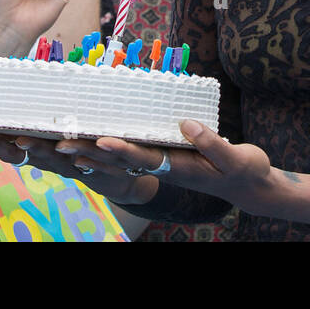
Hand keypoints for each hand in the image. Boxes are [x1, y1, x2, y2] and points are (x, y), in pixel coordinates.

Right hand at [0, 130, 152, 204]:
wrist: (130, 177)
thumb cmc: (96, 150)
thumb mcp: (71, 132)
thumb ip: (54, 117)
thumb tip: (35, 86)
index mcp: (51, 152)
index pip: (19, 149)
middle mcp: (63, 164)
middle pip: (34, 155)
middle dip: (12, 144)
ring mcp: (85, 168)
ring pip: (63, 161)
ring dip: (44, 151)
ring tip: (25, 140)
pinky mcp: (111, 170)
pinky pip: (101, 164)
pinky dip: (92, 158)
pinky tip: (86, 152)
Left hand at [49, 121, 284, 216]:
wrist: (248, 185)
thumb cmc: (244, 172)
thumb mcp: (235, 159)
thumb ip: (211, 143)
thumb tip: (186, 123)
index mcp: (179, 168)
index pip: (143, 159)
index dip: (121, 150)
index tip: (100, 141)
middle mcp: (164, 167)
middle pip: (122, 161)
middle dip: (92, 153)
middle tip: (60, 144)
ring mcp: (162, 163)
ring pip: (121, 158)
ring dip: (92, 151)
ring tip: (62, 145)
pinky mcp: (164, 155)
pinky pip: (131, 153)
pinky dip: (110, 148)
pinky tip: (91, 142)